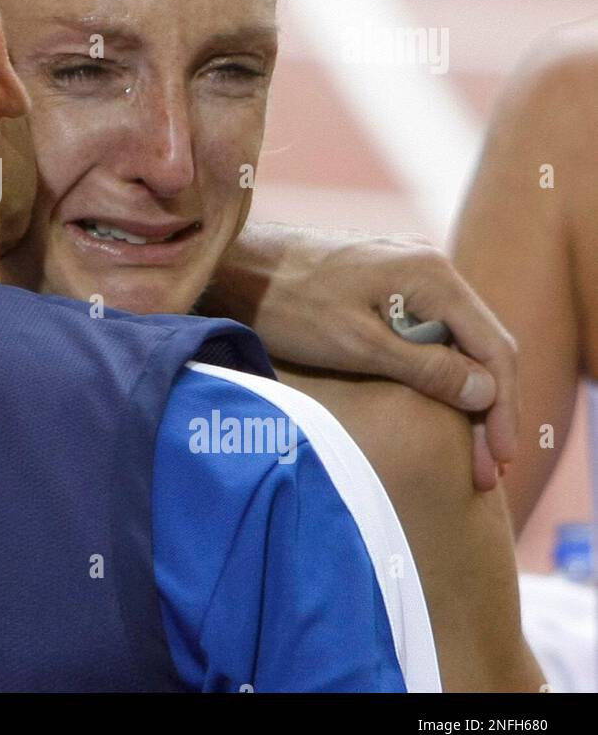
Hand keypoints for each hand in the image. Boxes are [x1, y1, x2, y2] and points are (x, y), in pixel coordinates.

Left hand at [207, 223, 517, 490]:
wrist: (232, 265)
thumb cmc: (285, 303)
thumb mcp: (355, 344)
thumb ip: (423, 366)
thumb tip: (485, 392)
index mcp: (431, 275)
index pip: (492, 348)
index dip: (501, 408)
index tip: (498, 459)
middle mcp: (428, 265)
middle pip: (480, 344)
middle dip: (488, 407)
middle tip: (487, 469)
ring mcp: (406, 270)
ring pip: (455, 338)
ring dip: (463, 391)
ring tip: (467, 447)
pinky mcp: (383, 281)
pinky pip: (427, 328)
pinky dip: (436, 368)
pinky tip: (436, 404)